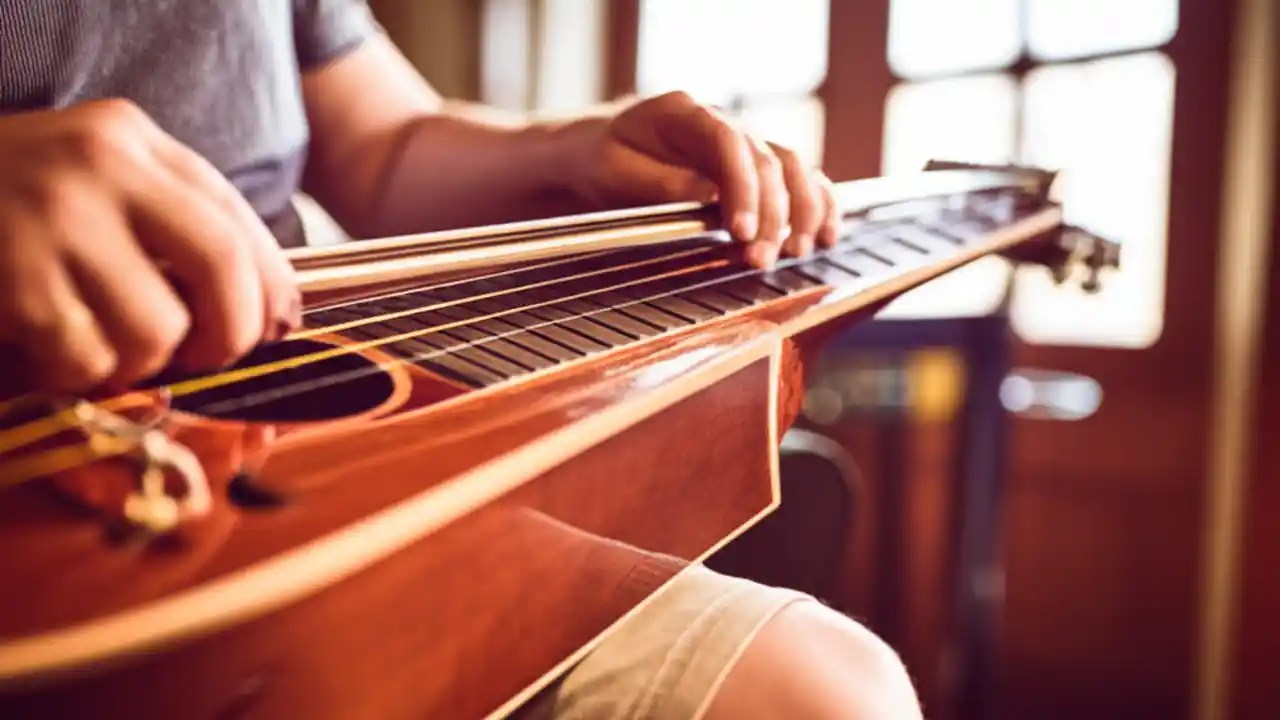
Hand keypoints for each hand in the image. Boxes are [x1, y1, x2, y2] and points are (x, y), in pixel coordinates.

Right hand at [0, 99, 298, 393]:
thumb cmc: (13, 205)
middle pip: (221, 268)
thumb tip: (272, 312)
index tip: (273, 329)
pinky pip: (87, 356)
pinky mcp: (13, 276)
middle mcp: (99, 165)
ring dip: (143, 361)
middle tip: (208, 355)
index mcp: (134, 139)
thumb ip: (174, 224)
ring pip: (157, 328)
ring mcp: (52, 217)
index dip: (271, 291)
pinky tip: (55, 351)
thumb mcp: (99, 184)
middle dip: (231, 334)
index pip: (238, 222)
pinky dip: (81, 373)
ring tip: (105, 344)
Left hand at [558, 91, 839, 268]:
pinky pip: (799, 178)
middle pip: (767, 161)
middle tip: (760, 259)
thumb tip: (709, 195)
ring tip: (798, 252)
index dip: (742, 187)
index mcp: (684, 114)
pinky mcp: (755, 167)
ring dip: (802, 212)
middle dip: (771, 214)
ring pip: (792, 168)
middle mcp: (722, 123)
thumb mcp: (614, 170)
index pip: (728, 142)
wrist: (599, 152)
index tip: (741, 230)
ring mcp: (744, 143)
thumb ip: (660, 181)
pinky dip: (819, 204)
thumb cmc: (602, 160)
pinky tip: (826, 235)